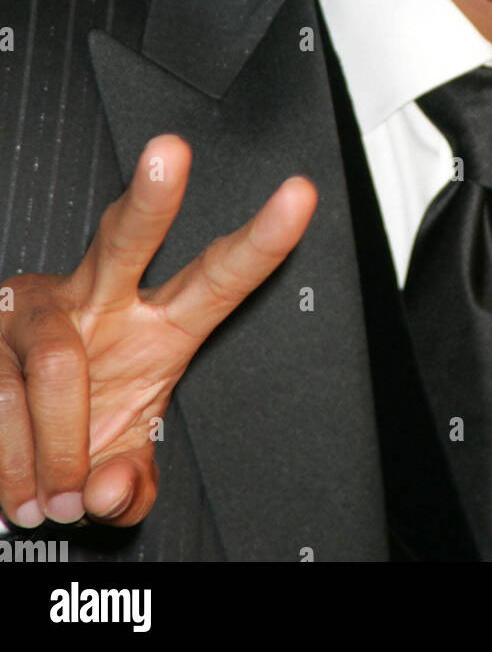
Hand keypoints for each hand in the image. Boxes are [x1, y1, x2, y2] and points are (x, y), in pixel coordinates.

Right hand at [0, 134, 316, 528]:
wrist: (4, 442)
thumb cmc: (78, 429)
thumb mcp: (122, 461)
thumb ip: (134, 482)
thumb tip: (111, 489)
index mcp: (158, 325)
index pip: (218, 277)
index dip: (261, 241)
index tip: (300, 196)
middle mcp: (99, 299)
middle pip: (126, 237)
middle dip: (151, 198)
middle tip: (170, 153)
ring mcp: (35, 311)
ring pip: (55, 362)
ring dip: (56, 450)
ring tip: (53, 500)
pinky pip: (1, 403)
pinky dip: (11, 468)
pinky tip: (19, 487)